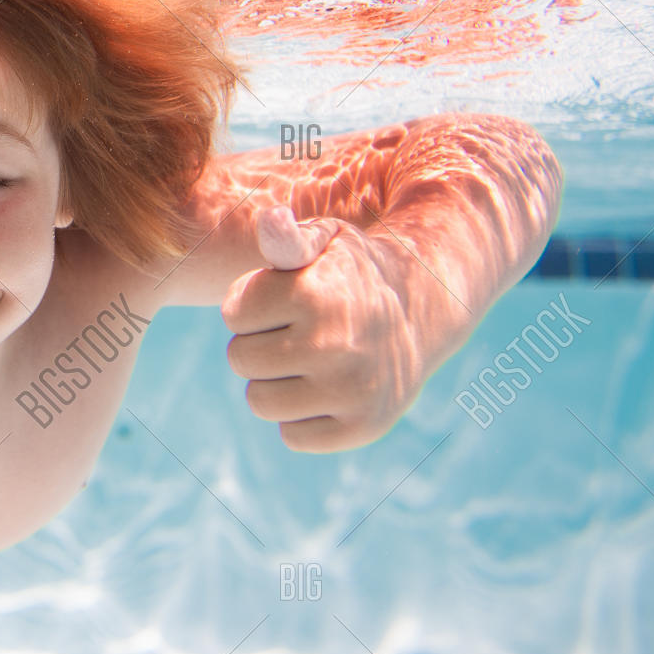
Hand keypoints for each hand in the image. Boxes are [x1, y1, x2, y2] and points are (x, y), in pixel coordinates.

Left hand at [221, 205, 425, 452]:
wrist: (420, 315)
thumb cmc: (352, 275)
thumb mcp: (326, 242)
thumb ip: (286, 236)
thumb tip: (271, 219)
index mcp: (317, 295)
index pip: (234, 313)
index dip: (253, 303)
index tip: (284, 298)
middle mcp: (335, 346)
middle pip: (240, 359)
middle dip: (259, 342)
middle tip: (297, 331)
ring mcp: (350, 393)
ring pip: (260, 401)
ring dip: (275, 382)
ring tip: (308, 361)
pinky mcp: (360, 429)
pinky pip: (291, 435)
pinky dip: (302, 417)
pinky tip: (326, 389)